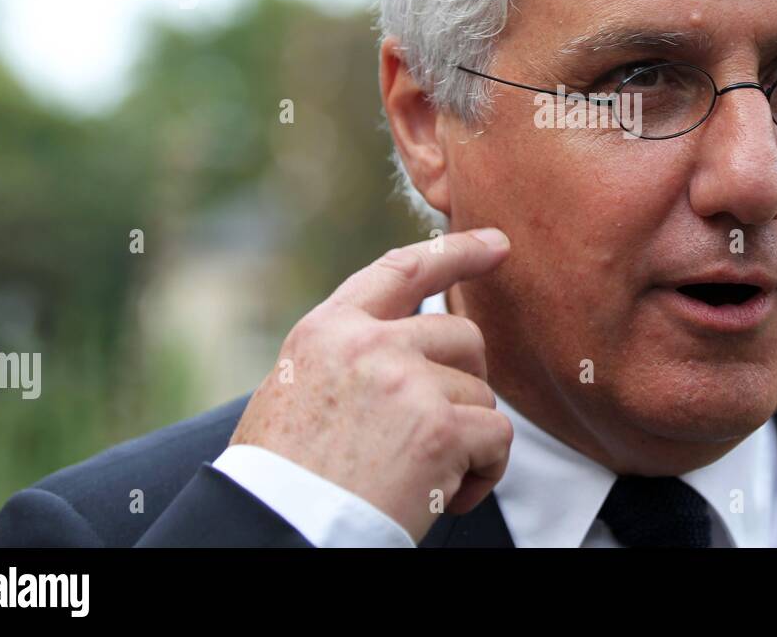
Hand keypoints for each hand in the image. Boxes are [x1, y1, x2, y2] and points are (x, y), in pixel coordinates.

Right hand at [229, 227, 513, 542]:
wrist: (279, 532)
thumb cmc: (282, 480)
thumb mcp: (295, 391)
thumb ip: (349, 356)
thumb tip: (406, 345)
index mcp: (329, 331)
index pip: (403, 270)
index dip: (457, 252)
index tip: (496, 244)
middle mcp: (369, 345)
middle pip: (461, 335)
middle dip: (466, 381)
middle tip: (443, 430)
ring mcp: (407, 382)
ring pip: (480, 393)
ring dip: (468, 438)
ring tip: (424, 475)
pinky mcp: (440, 429)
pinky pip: (497, 437)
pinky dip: (485, 471)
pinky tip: (446, 495)